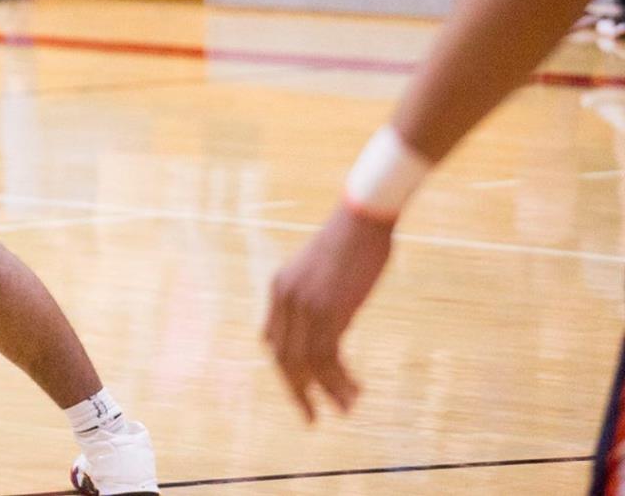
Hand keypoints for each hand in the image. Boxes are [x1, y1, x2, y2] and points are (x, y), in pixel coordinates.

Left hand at [265, 203, 392, 421]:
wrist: (362, 218)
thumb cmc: (348, 242)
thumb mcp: (319, 272)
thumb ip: (313, 299)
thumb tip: (327, 327)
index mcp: (279, 288)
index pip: (273, 340)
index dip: (286, 368)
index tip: (302, 388)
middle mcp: (285, 299)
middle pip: (284, 358)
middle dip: (297, 391)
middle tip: (311, 417)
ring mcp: (305, 306)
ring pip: (308, 364)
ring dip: (327, 392)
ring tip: (346, 409)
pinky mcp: (329, 311)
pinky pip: (329, 357)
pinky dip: (340, 381)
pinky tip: (355, 392)